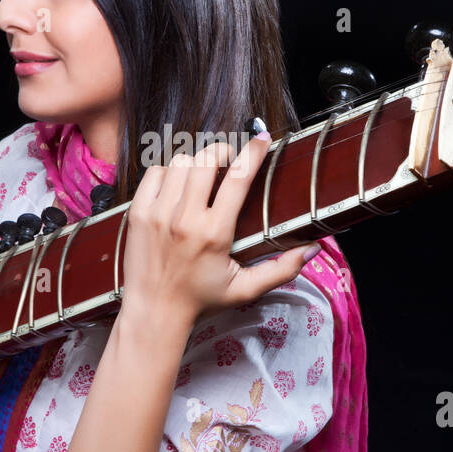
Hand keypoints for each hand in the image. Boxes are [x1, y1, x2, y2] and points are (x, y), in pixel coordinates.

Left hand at [119, 131, 319, 327]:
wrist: (153, 312)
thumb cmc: (201, 300)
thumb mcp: (246, 290)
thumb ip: (282, 269)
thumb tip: (314, 248)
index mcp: (214, 233)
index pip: (238, 178)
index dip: (253, 152)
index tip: (262, 138)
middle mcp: (185, 219)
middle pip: (207, 159)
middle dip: (223, 152)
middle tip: (229, 160)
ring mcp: (158, 213)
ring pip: (181, 162)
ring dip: (196, 162)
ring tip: (203, 175)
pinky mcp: (137, 213)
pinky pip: (155, 172)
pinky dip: (169, 171)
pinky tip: (177, 184)